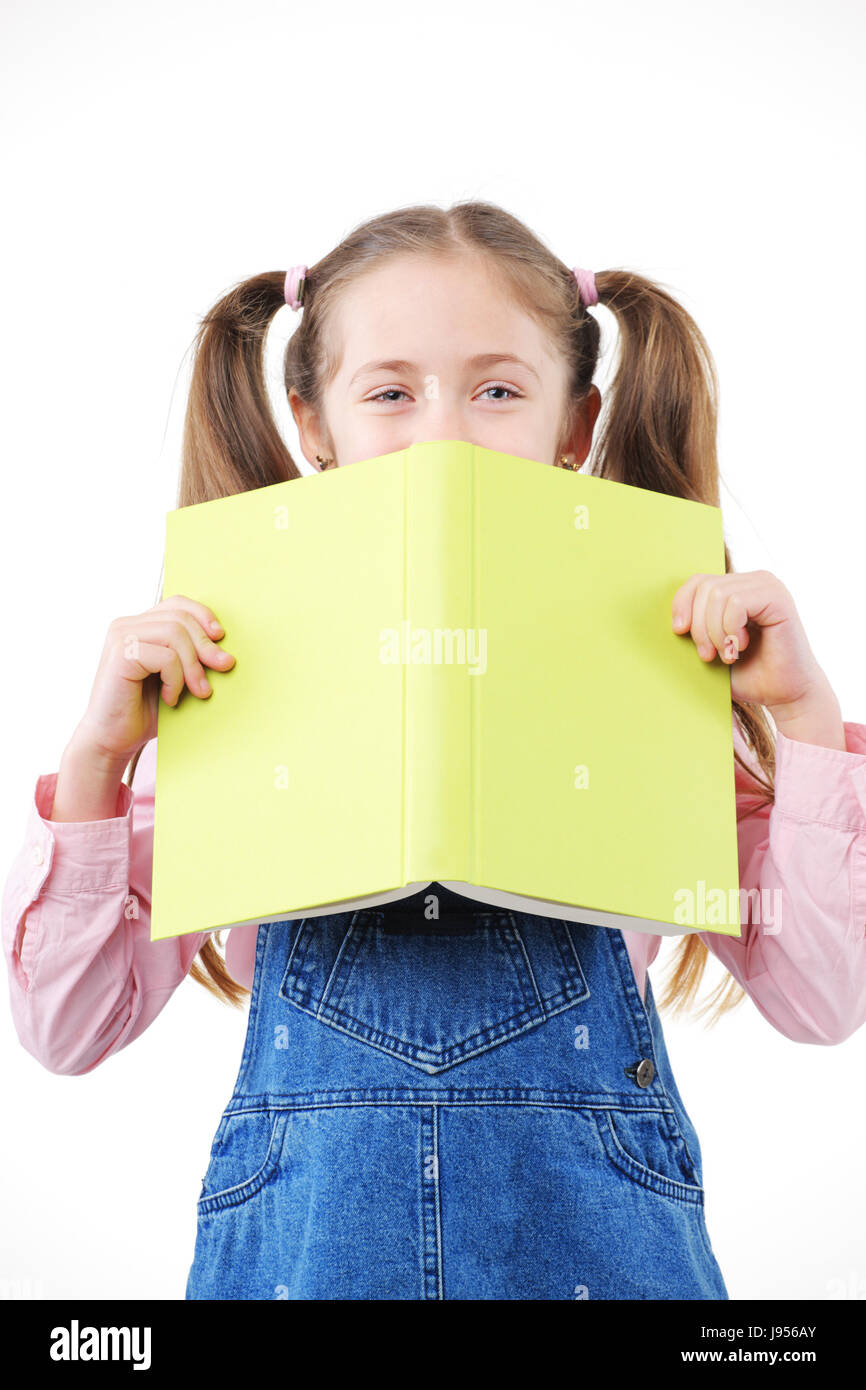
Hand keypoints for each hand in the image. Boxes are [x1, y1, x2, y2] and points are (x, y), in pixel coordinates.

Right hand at [72, 594, 235, 767]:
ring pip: (175, 633)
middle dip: (207, 646)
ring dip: (193, 666)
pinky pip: (165, 656)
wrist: (112, 740)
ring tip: (197, 691)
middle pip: (181, 618)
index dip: (203, 616)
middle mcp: (127, 625)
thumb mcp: (176, 678)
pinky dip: (175, 679)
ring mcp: (121, 637)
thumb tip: (225, 650)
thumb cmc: (144, 711)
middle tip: (223, 668)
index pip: (177, 603)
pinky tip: (170, 698)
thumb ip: (193, 658)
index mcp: (139, 626)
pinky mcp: (121, 655)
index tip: (221, 638)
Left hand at [670, 569, 840, 737]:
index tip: (679, 633)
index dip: (682, 605)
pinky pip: (736, 604)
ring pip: (718, 594)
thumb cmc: (749, 674)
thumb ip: (695, 626)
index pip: (698, 581)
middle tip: (709, 656)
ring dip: (714, 632)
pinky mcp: (778, 598)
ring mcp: (768, 586)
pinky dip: (730, 630)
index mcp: (739, 587)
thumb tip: (669, 618)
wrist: (785, 695)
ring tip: (727, 655)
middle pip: (704, 587)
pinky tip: (741, 647)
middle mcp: (755, 581)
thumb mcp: (711, 646)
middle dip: (698, 626)